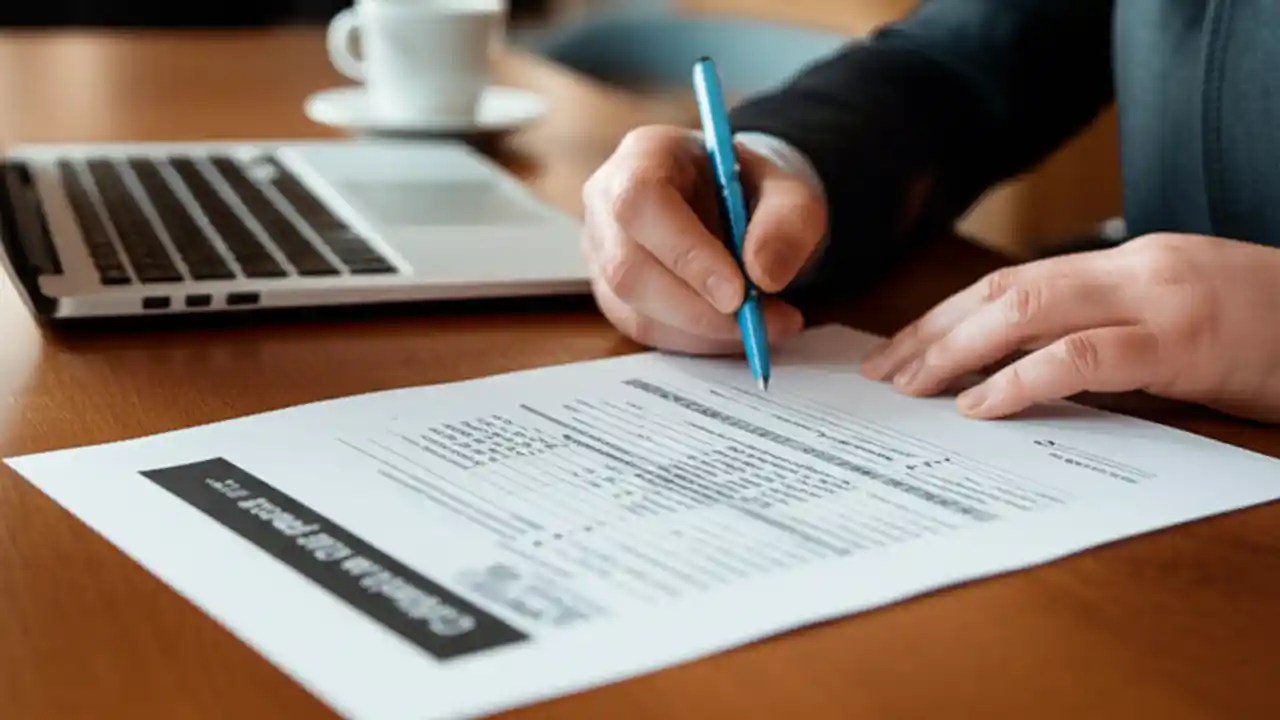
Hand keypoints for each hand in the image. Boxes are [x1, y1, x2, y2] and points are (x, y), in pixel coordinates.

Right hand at [581, 125, 825, 353]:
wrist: (732, 204)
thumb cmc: (751, 191)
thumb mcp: (789, 191)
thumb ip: (788, 222)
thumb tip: (765, 275)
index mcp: (644, 155)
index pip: (642, 202)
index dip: (685, 252)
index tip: (737, 292)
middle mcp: (607, 202)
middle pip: (628, 267)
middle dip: (697, 307)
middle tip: (757, 321)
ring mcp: (602, 253)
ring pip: (634, 309)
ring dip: (703, 330)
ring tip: (762, 325)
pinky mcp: (612, 295)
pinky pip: (645, 331)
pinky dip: (697, 341)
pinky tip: (735, 330)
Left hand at [861, 233, 1279, 421]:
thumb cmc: (1263, 331)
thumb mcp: (1173, 322)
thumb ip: (1103, 336)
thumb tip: (1015, 373)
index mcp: (1124, 263)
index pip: (1011, 281)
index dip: (946, 315)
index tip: (899, 349)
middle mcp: (1131, 269)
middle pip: (1004, 290)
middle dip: (935, 331)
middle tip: (885, 373)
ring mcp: (1157, 299)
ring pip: (1030, 309)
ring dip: (960, 350)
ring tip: (914, 386)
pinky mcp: (1182, 341)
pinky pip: (1085, 356)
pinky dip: (1023, 377)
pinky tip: (981, 402)